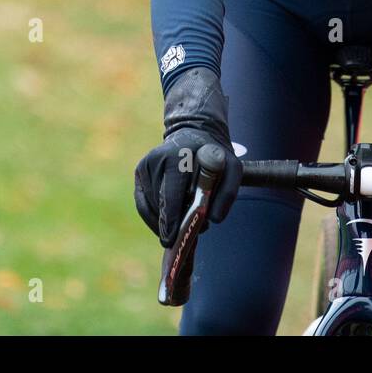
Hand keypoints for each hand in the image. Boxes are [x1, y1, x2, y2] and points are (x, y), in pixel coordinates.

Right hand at [133, 67, 241, 246]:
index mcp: (178, 156)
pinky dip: (154, 217)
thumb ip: (227, 192)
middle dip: (170, 224)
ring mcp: (144, 166)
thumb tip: (214, 219)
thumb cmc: (215, 154)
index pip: (171, 193)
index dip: (171, 218)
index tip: (173, 237)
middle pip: (159, 202)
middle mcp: (155, 160)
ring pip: (150, 205)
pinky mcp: (139, 173)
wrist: (195, 133)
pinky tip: (166, 225)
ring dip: (163, 221)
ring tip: (183, 226)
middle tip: (182, 239)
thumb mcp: (232, 168)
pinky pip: (143, 203)